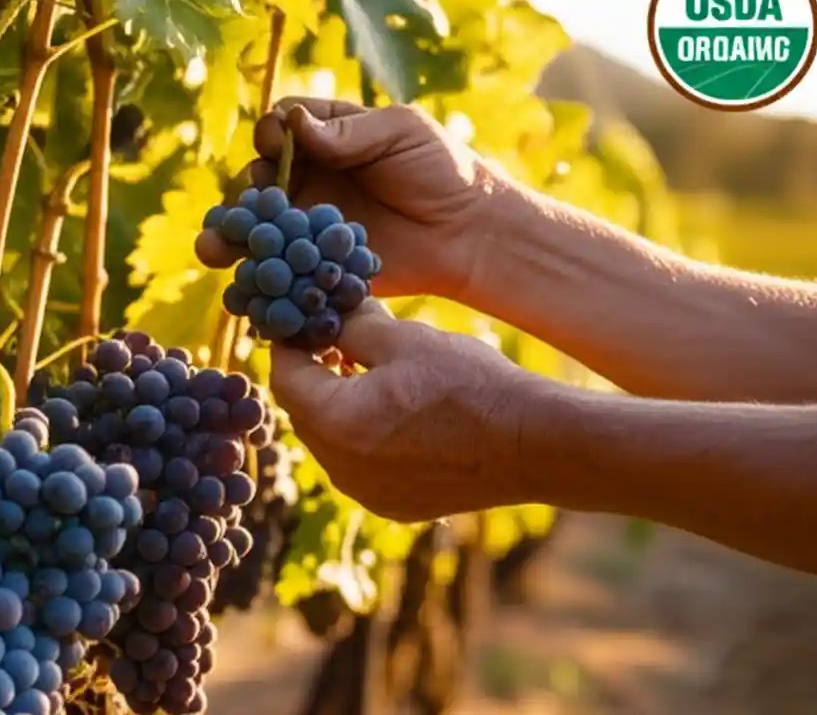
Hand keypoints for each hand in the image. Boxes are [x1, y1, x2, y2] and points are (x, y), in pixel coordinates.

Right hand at [195, 97, 511, 298]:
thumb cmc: (442, 170)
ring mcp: (308, 227)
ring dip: (229, 239)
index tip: (277, 145)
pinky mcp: (316, 267)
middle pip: (257, 183)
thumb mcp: (401, 133)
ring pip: (256, 231)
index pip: (280, 130)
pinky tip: (241, 287)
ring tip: (213, 249)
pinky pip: (279, 273)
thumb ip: (350, 132)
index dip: (272, 136)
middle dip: (240, 196)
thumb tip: (295, 125)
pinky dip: (258, 280)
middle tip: (237, 208)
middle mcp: (308, 180)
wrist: (470, 234)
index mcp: (325, 139)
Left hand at [270, 300, 538, 521]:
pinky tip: (394, 410)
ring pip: (329, 440)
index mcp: (335, 421)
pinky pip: (358, 464)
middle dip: (312, 374)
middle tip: (333, 341)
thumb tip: (326, 312)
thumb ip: (352, 326)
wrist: (532, 445)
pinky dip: (361, 436)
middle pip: (302, 411)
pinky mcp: (392, 504)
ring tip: (367, 371)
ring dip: (336, 405)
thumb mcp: (405, 339)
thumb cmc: (469, 385)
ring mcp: (366, 491)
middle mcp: (341, 467)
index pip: (283, 376)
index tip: (302, 321)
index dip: (288, 343)